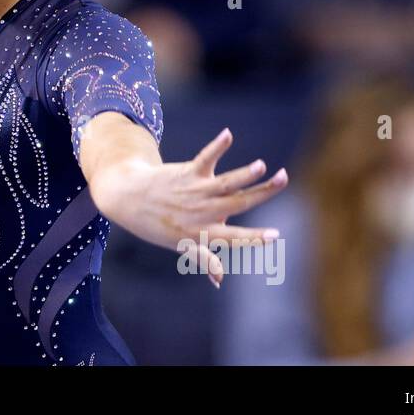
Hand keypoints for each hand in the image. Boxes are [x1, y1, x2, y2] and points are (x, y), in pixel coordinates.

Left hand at [91, 127, 287, 287]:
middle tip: (285, 179)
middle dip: (264, 193)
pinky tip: (229, 134)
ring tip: (261, 166)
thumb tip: (219, 281)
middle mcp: (203, 212)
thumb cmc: (158, 225)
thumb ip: (204, 258)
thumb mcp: (180, 245)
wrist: (128, 200)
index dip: (254, 237)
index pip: (234, 237)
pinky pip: (205, 158)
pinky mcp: (188, 172)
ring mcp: (196, 191)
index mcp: (203, 233)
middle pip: (239, 202)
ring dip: (244, 173)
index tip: (276, 235)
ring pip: (226, 182)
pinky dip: (217, 146)